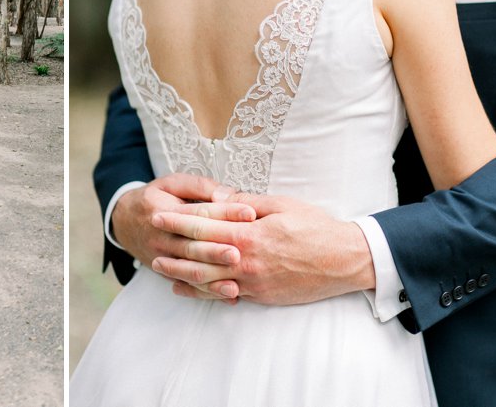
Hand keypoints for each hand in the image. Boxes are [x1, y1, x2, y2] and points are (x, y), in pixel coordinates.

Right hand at [111, 174, 254, 282]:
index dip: (226, 212)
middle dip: (216, 251)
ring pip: (189, 270)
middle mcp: (162, 237)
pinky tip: (230, 296)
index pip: (200, 212)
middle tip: (239, 253)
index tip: (250, 212)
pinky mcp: (165, 272)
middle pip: (192, 246)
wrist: (123, 220)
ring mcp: (162, 257)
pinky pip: (188, 284)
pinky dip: (208, 293)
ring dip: (213, 278)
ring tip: (236, 284)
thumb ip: (200, 187)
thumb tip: (227, 194)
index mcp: (165, 210)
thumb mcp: (172, 183)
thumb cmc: (155, 198)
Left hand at [151, 193, 374, 305]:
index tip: (159, 215)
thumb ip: (247, 204)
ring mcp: (253, 282)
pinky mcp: (262, 296)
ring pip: (208, 280)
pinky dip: (202, 293)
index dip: (178, 221)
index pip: (204, 226)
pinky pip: (225, 295)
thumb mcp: (281, 204)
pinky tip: (185, 289)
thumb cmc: (316, 227)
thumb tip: (222, 200)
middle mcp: (246, 260)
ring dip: (180, 273)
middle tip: (149, 242)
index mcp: (249, 233)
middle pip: (200, 255)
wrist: (345, 260)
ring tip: (160, 267)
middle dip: (172, 247)